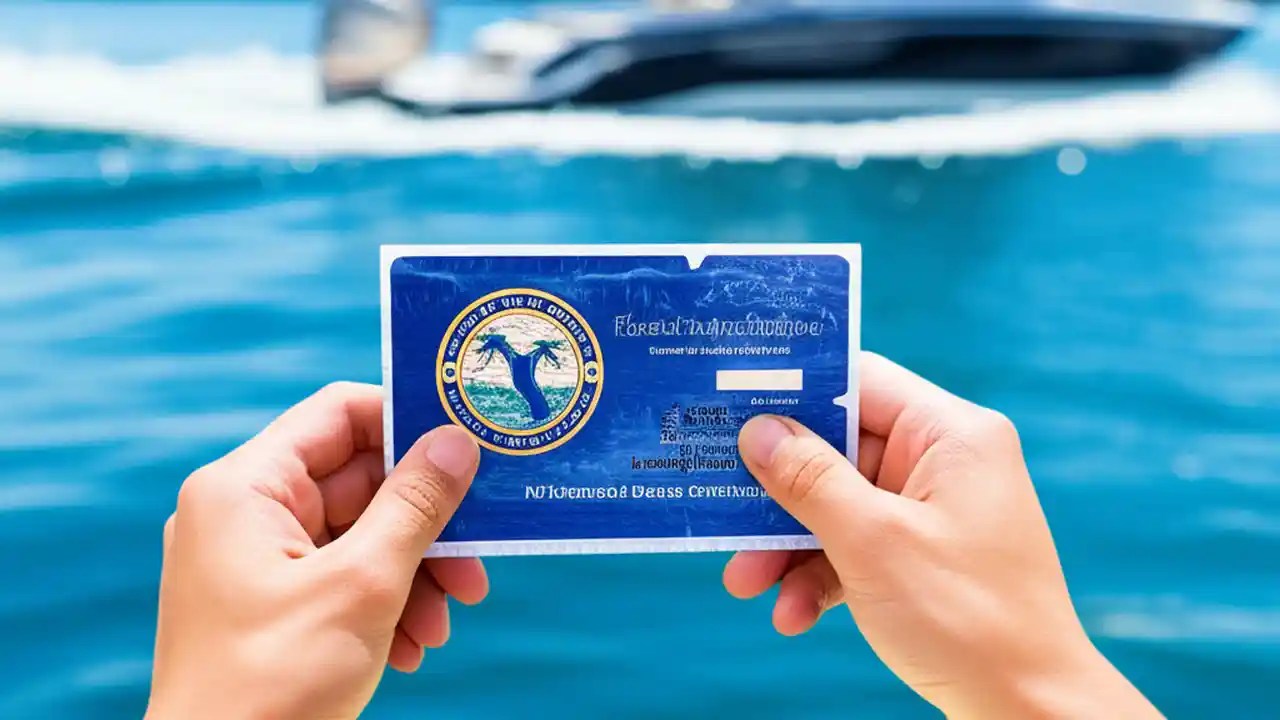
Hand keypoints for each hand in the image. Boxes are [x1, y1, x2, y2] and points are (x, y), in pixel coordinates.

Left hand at [148, 383, 486, 719]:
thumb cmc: (272, 685)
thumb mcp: (362, 585)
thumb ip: (416, 505)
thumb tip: (457, 440)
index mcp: (243, 488)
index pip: (339, 415)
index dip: (408, 422)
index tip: (469, 447)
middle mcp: (241, 514)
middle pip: (359, 482)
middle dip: (425, 525)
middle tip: (474, 565)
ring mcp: (251, 562)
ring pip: (358, 535)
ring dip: (413, 574)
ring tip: (442, 625)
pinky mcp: (267, 605)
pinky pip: (340, 578)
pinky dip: (384, 603)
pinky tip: (412, 648)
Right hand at [726, 353, 1159, 718]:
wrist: (1029, 711)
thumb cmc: (967, 619)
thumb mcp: (872, 542)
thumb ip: (809, 479)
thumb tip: (758, 430)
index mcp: (951, 435)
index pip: (858, 383)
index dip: (794, 393)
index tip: (732, 407)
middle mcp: (946, 462)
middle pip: (838, 451)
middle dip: (778, 494)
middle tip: (723, 513)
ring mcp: (936, 510)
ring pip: (840, 505)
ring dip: (790, 546)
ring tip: (746, 584)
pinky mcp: (925, 555)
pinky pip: (859, 546)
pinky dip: (822, 575)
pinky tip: (793, 614)